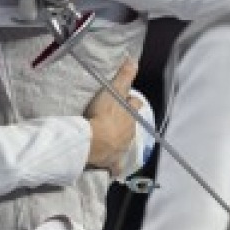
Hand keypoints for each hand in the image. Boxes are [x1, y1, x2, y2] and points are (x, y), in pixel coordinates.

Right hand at [84, 59, 139, 175]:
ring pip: (125, 142)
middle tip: (115, 117)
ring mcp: (122, 147)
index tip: (124, 98)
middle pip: (132, 123)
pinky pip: (116, 166)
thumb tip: (134, 60)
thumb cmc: (103, 114)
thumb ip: (124, 76)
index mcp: (130, 114)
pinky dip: (115, 167)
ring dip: (120, 138)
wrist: (94, 141)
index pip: (135, 104)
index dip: (130, 100)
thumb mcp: (113, 91)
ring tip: (110, 136)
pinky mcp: (113, 161)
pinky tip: (112, 169)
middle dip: (127, 120)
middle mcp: (130, 131)